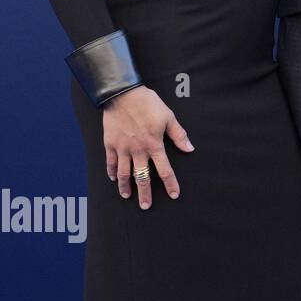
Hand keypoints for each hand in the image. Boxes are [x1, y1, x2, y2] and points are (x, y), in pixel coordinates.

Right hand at [103, 86, 192, 208]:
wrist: (122, 94)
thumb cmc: (148, 103)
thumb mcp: (168, 117)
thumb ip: (179, 135)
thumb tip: (190, 149)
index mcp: (154, 145)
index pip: (165, 170)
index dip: (170, 184)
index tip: (174, 195)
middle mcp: (138, 150)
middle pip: (142, 177)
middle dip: (145, 193)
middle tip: (146, 206)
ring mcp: (122, 148)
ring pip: (123, 173)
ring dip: (125, 186)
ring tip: (127, 196)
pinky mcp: (110, 144)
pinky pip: (110, 162)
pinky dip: (111, 172)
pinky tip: (113, 179)